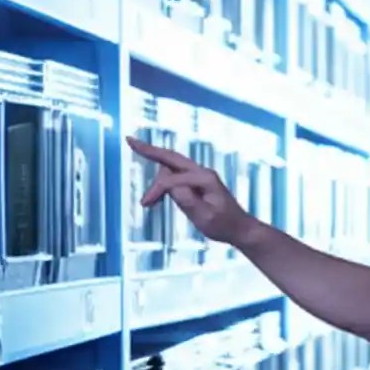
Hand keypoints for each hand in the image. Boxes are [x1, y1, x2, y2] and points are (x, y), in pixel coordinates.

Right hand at [126, 136, 259, 245]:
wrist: (239, 228)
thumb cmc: (223, 225)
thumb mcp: (206, 217)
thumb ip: (189, 202)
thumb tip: (172, 187)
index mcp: (205, 178)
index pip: (173, 178)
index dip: (157, 189)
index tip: (145, 204)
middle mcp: (202, 172)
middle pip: (172, 157)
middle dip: (150, 150)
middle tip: (130, 141)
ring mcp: (200, 176)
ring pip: (172, 167)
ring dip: (158, 178)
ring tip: (148, 201)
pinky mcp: (198, 182)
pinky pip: (176, 175)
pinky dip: (164, 180)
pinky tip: (156, 191)